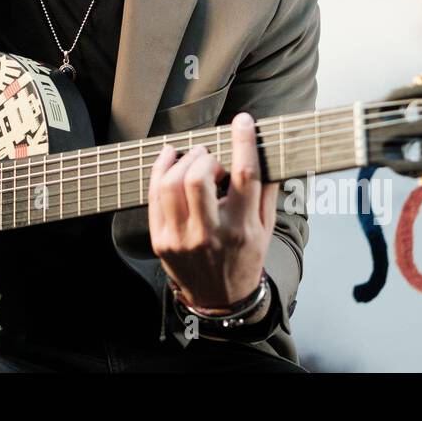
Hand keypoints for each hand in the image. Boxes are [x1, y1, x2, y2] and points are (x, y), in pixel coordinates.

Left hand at [147, 112, 278, 310]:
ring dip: (182, 161)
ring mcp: (182, 239)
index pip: (245, 177)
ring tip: (194, 159)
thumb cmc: (245, 258)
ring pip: (171, 185)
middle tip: (211, 157)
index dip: (243, 143)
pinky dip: (159, 170)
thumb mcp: (266, 229)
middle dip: (204, 157)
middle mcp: (212, 234)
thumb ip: (267, 192)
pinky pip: (153, 197)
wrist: (220, 299)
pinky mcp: (161, 241)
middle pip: (198, 179)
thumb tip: (267, 153)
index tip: (243, 121)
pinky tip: (169, 158)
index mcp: (243, 228)